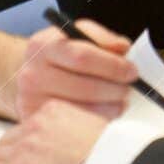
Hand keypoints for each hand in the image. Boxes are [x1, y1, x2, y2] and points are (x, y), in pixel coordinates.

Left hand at [0, 100, 107, 163]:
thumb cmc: (112, 154)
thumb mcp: (96, 128)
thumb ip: (78, 131)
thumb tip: (82, 142)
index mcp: (54, 112)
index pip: (30, 125)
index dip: (23, 138)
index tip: (21, 144)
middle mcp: (34, 128)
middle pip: (9, 140)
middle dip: (1, 150)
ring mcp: (22, 151)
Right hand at [11, 19, 136, 120]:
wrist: (32, 75)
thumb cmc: (62, 55)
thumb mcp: (78, 35)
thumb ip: (102, 38)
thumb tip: (123, 48)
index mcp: (43, 45)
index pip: (83, 57)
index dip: (112, 66)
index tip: (132, 71)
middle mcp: (32, 74)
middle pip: (85, 87)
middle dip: (115, 89)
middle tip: (130, 89)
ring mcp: (31, 102)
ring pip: (82, 111)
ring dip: (110, 107)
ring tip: (120, 101)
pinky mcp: (35, 123)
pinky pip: (74, 127)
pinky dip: (96, 122)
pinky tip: (105, 113)